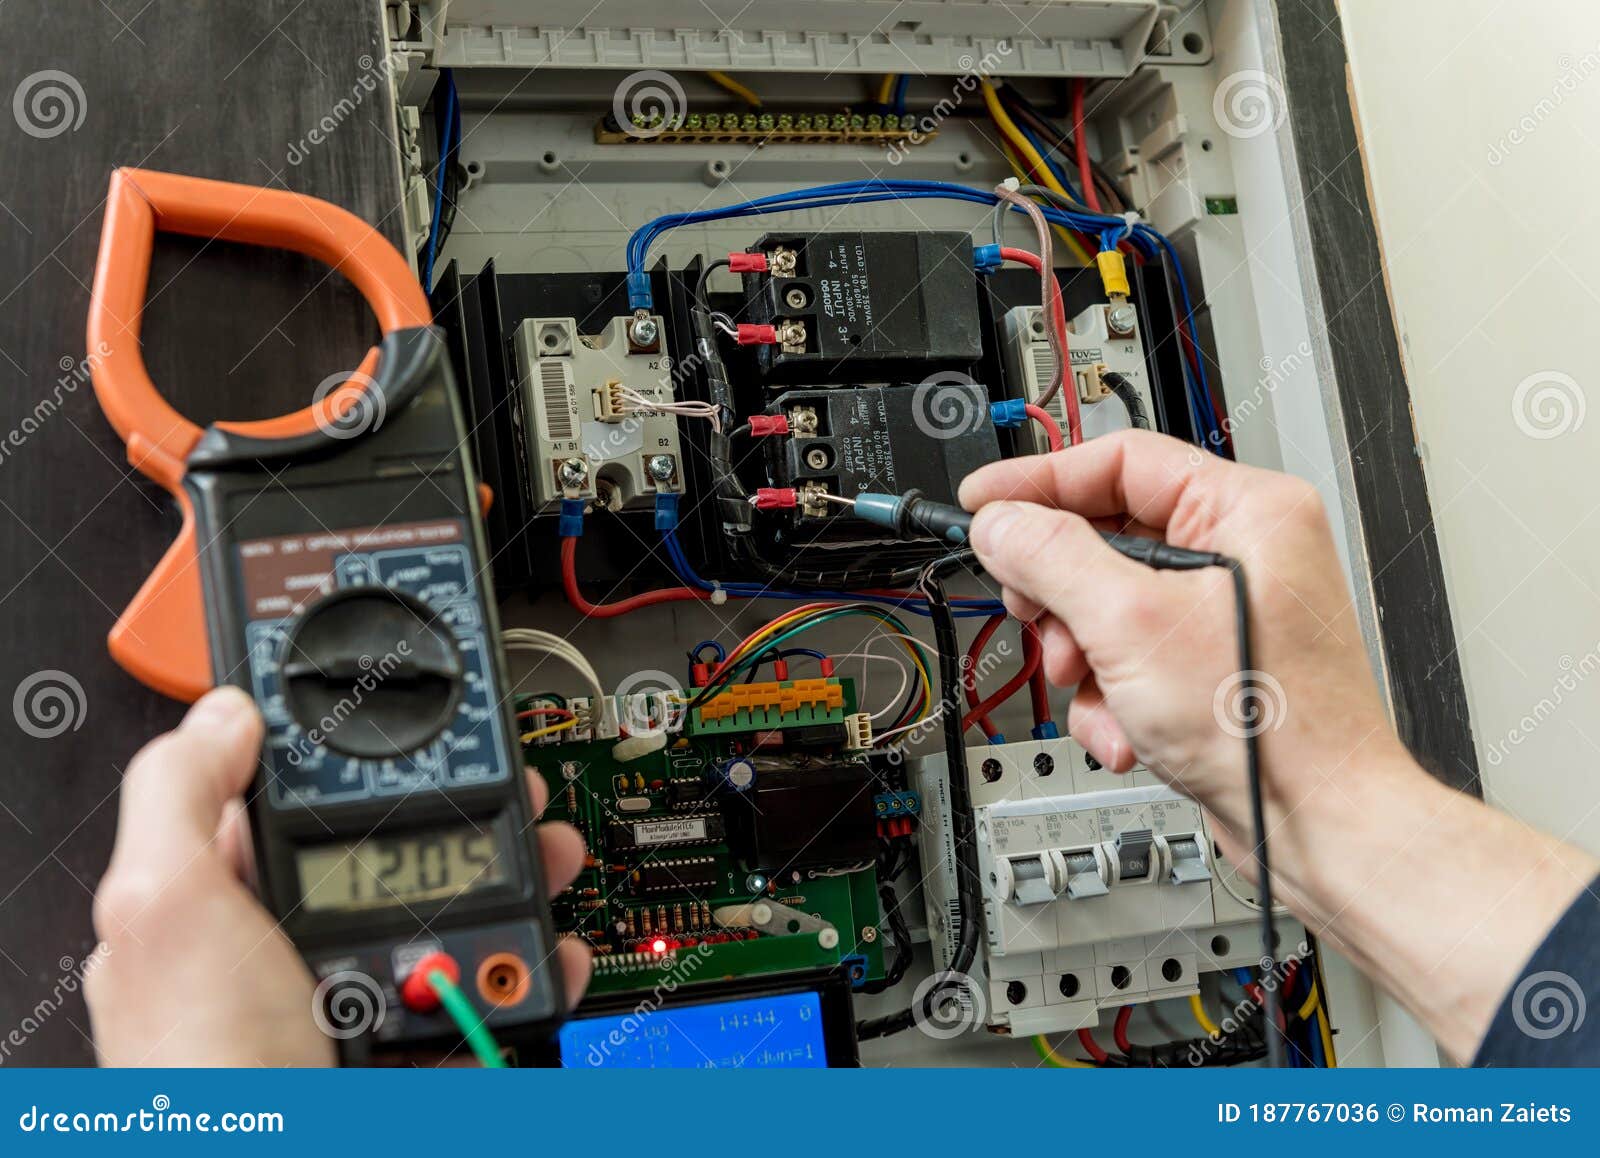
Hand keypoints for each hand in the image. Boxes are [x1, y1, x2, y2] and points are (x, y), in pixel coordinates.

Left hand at [86, 686, 590, 1065]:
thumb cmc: (205, 1082)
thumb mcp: (164, 911)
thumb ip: (182, 795)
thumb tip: (222, 713)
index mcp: (223, 906)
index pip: (289, 799)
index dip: (353, 751)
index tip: (413, 719)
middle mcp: (293, 950)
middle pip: (395, 846)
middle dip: (464, 805)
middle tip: (511, 783)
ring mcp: (365, 996)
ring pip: (456, 910)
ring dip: (521, 872)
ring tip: (553, 852)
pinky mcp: (425, 1045)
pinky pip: (494, 987)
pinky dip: (537, 963)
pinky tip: (550, 949)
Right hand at [960, 430, 1597, 1060]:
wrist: (1317, 825)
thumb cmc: (1274, 727)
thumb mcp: (1132, 624)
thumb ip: (1052, 558)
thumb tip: (1002, 524)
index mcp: (1246, 511)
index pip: (1119, 463)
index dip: (1040, 482)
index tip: (983, 504)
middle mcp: (1242, 552)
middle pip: (1103, 538)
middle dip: (1059, 595)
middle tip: (1033, 616)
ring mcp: (1224, 612)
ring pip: (1105, 605)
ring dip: (1082, 660)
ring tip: (1094, 692)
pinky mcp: (1209, 667)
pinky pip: (1127, 658)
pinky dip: (1111, 698)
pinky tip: (1125, 731)